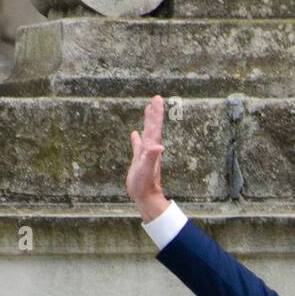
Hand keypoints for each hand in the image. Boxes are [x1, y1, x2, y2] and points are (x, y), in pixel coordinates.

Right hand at [127, 94, 170, 221]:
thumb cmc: (145, 185)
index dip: (156, 113)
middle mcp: (150, 149)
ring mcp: (144, 154)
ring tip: (148, 109)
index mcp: (151, 148)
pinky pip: (138, 146)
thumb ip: (152, 157)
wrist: (145, 197)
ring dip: (147, 121)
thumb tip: (159, 146)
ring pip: (146, 133)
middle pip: (152, 127)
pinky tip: (135, 134)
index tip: (157, 99)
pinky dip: (137, 139)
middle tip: (156, 98)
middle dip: (154, 113)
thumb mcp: (146, 169)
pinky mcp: (139, 161)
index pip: (154, 127)